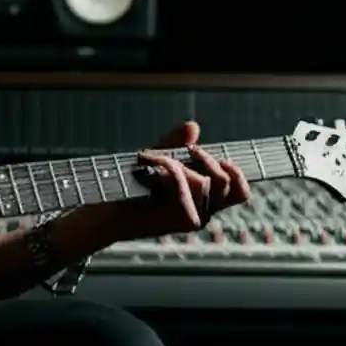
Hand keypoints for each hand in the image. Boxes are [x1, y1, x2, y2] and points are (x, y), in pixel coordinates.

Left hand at [120, 121, 250, 236]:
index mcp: (205, 201)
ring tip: (153, 156)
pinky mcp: (178, 220)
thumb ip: (176, 142)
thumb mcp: (158, 157)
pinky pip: (183, 184)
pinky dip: (165, 165)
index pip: (240, 193)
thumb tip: (193, 125)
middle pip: (225, 183)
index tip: (220, 157)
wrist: (106, 207)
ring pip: (203, 181)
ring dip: (176, 160)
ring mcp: (192, 219)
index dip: (237, 173)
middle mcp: (203, 212)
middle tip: (187, 150)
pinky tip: (146, 160)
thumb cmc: (132, 184)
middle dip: (206, 159)